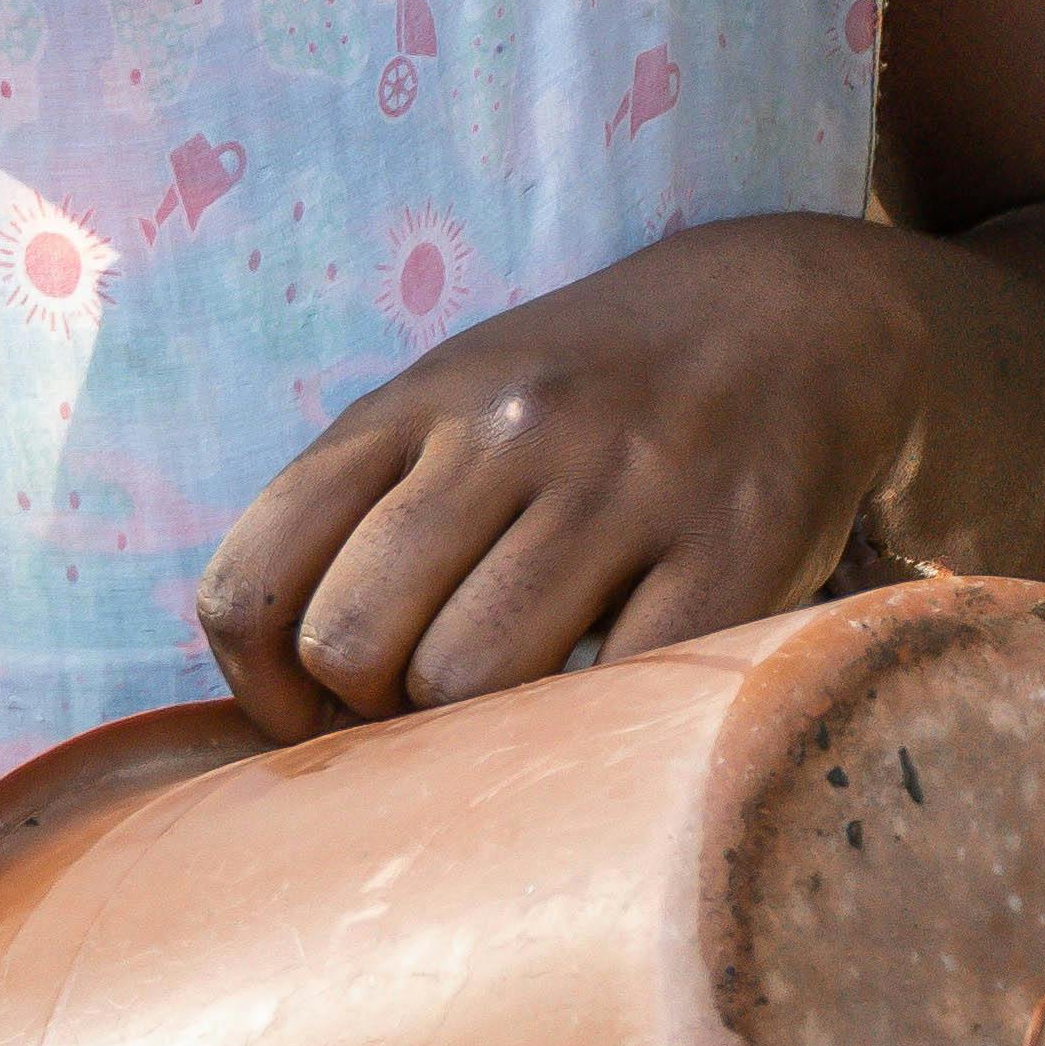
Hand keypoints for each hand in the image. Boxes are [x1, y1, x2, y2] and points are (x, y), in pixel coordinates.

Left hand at [193, 218, 927, 744]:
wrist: (787, 314)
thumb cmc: (587, 394)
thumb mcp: (455, 402)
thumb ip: (366, 514)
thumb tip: (285, 696)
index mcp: (415, 403)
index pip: (257, 574)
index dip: (257, 683)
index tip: (304, 715)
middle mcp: (508, 431)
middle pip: (351, 643)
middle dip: (370, 712)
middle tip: (424, 713)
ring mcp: (624, 486)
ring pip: (470, 679)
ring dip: (477, 730)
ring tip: (518, 706)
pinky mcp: (736, 545)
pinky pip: (618, 688)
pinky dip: (598, 723)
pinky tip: (611, 700)